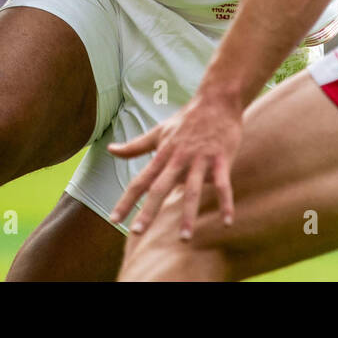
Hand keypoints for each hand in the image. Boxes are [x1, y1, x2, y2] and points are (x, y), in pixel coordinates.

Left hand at [108, 90, 243, 238]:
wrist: (217, 99)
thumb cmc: (186, 119)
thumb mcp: (158, 131)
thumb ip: (135, 146)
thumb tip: (110, 150)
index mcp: (163, 155)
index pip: (140, 181)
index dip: (126, 200)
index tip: (113, 220)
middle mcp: (178, 159)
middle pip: (160, 188)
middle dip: (148, 210)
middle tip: (137, 233)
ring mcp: (200, 159)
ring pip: (192, 190)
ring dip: (188, 214)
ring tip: (184, 238)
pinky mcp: (221, 159)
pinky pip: (224, 185)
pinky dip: (226, 203)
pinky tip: (227, 222)